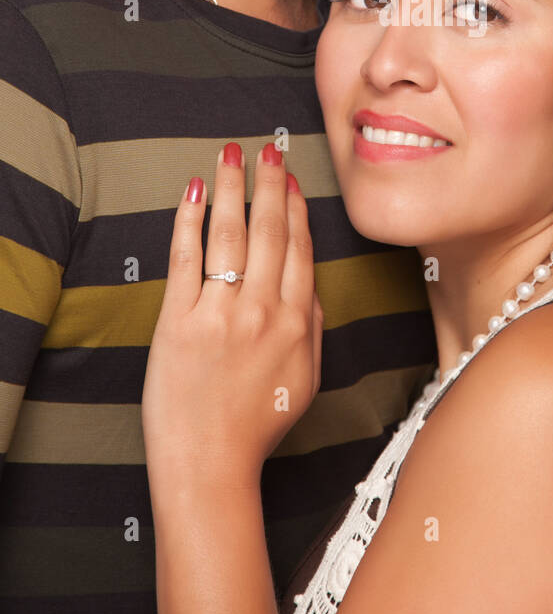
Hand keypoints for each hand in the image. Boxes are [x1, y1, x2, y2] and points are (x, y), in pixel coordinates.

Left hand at [142, 143, 322, 492]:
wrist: (209, 465)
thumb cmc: (256, 428)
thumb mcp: (306, 379)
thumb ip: (312, 328)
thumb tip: (309, 287)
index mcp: (296, 322)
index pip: (298, 247)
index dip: (295, 207)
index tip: (292, 179)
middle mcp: (261, 310)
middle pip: (268, 230)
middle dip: (269, 182)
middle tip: (268, 148)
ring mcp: (218, 313)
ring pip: (229, 234)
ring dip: (233, 186)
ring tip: (231, 153)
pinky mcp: (177, 321)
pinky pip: (186, 258)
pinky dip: (190, 220)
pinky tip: (195, 191)